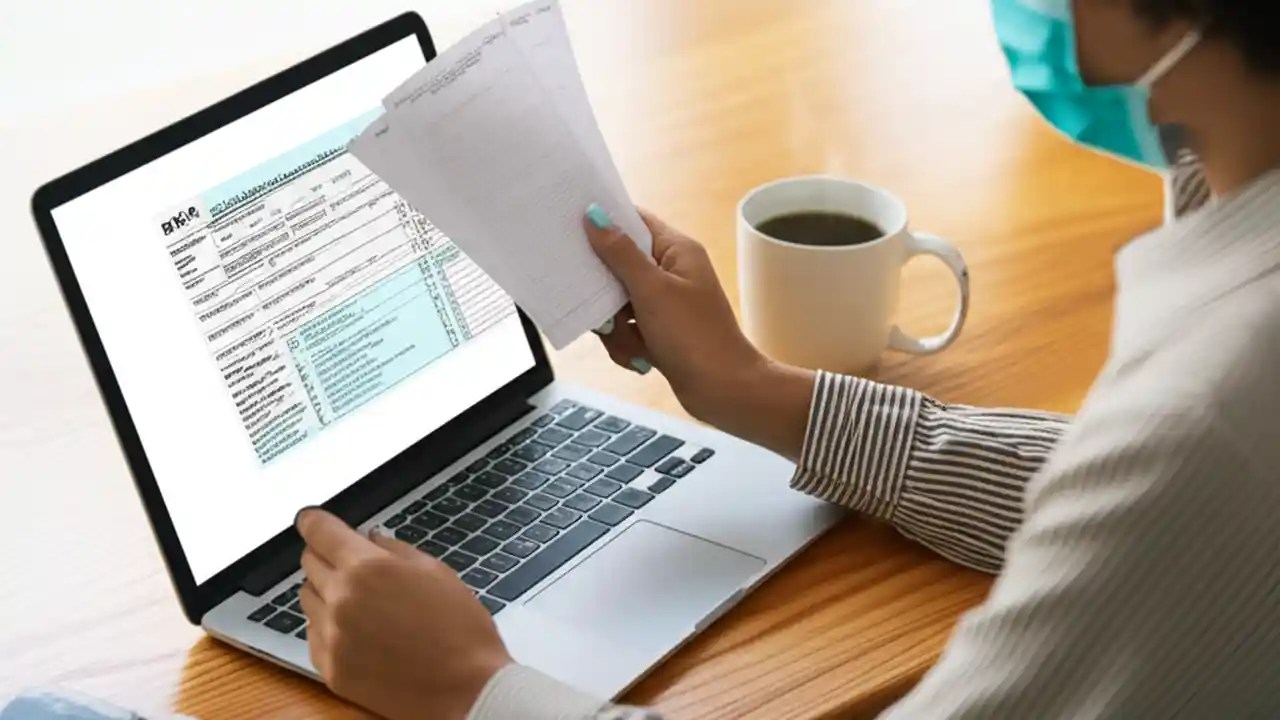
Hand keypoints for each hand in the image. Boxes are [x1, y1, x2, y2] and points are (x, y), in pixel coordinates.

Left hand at [295, 508, 510, 719]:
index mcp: (367, 569)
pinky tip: (358, 631)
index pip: (319, 532)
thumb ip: (394, 550)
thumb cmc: (460, 630)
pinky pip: (313, 635)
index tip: (309, 519)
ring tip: (361, 603)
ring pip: (308, 599)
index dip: (313, 521)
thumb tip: (369, 538)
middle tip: (352, 564)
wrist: (466, 690)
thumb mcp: (436, 572)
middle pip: (309, 562)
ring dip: (326, 592)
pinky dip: (328, 626)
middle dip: (326, 556)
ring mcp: (332, 638)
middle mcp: (341, 601)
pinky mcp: (330, 669)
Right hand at [584, 206, 814, 457]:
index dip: (604, 222)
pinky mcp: (659, 330)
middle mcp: (671, 272)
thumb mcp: (651, 290)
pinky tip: (641, 357)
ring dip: (616, 327)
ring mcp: (665, 303)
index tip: (571, 228)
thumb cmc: (694, 337)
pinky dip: (627, 344)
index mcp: (677, 250)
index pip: (634, 221)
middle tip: (608, 312)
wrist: (723, 390)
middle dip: (607, 295)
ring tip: (633, 342)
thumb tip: (594, 216)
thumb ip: (620, 253)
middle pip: (617, 266)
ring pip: (616, 303)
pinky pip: (626, 328)